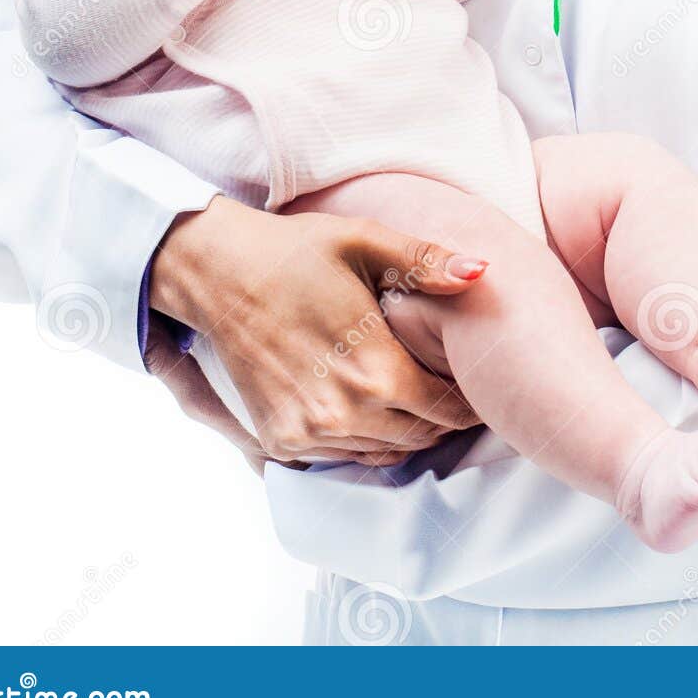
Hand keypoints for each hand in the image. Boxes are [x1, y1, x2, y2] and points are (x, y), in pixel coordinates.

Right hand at [149, 195, 483, 465]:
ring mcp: (309, 433)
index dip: (470, 400)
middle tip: (453, 391)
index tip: (478, 383)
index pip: (448, 410)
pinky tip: (367, 405)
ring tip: (413, 396)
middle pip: (420, 438)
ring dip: (404, 431)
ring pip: (383, 453)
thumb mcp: (365, 241)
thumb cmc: (295, 251)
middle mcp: (344, 414)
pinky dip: (362, 439)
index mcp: (376, 371)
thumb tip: (482, 271)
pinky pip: (341, 456)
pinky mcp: (281, 440)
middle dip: (442, 418)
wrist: (216, 272)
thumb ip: (427, 262)